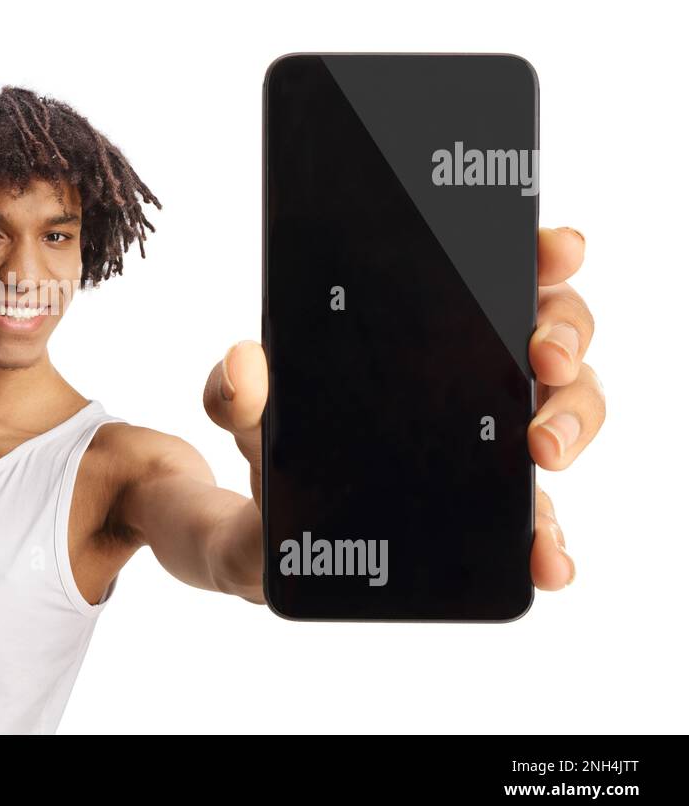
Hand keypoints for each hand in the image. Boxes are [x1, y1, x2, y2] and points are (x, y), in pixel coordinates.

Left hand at [203, 226, 603, 593]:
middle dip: (566, 335)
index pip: (496, 272)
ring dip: (573, 423)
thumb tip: (242, 366)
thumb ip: (234, 390)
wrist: (269, 535)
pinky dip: (553, 537)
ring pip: (567, 411)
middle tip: (544, 357)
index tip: (554, 249)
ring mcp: (492, 440)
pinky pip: (541, 517)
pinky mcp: (493, 509)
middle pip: (552, 331)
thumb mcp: (248, 413)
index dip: (539, 252)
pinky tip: (550, 556)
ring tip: (544, 450)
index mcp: (427, 329)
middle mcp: (475, 373)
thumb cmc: (280, 447)